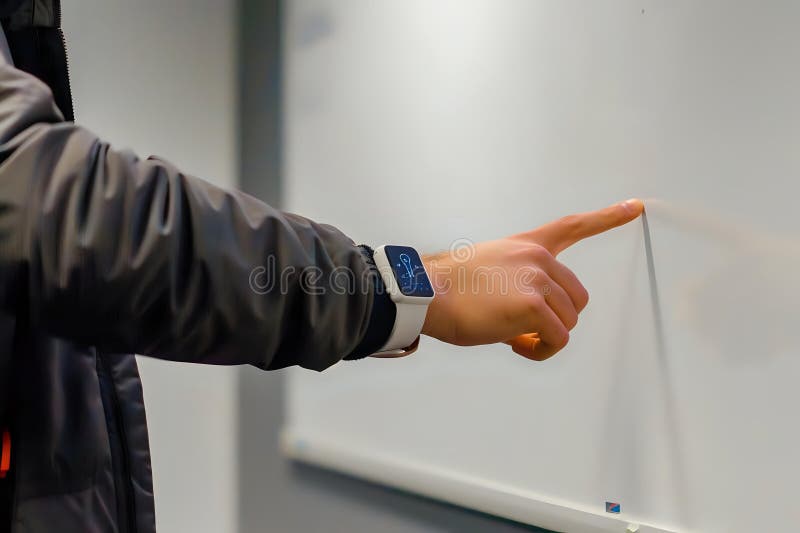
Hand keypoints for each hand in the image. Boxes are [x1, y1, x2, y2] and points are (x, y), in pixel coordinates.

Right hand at [421, 199, 643, 360]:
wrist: (428, 293)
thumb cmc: (450, 290)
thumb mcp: (490, 271)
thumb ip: (519, 285)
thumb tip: (532, 323)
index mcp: (527, 246)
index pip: (572, 226)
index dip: (607, 217)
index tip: (635, 206)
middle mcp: (537, 258)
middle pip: (576, 298)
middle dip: (557, 319)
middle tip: (525, 331)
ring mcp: (537, 280)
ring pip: (568, 321)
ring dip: (546, 338)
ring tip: (515, 339)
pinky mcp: (533, 306)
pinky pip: (556, 338)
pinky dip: (541, 350)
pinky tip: (516, 346)